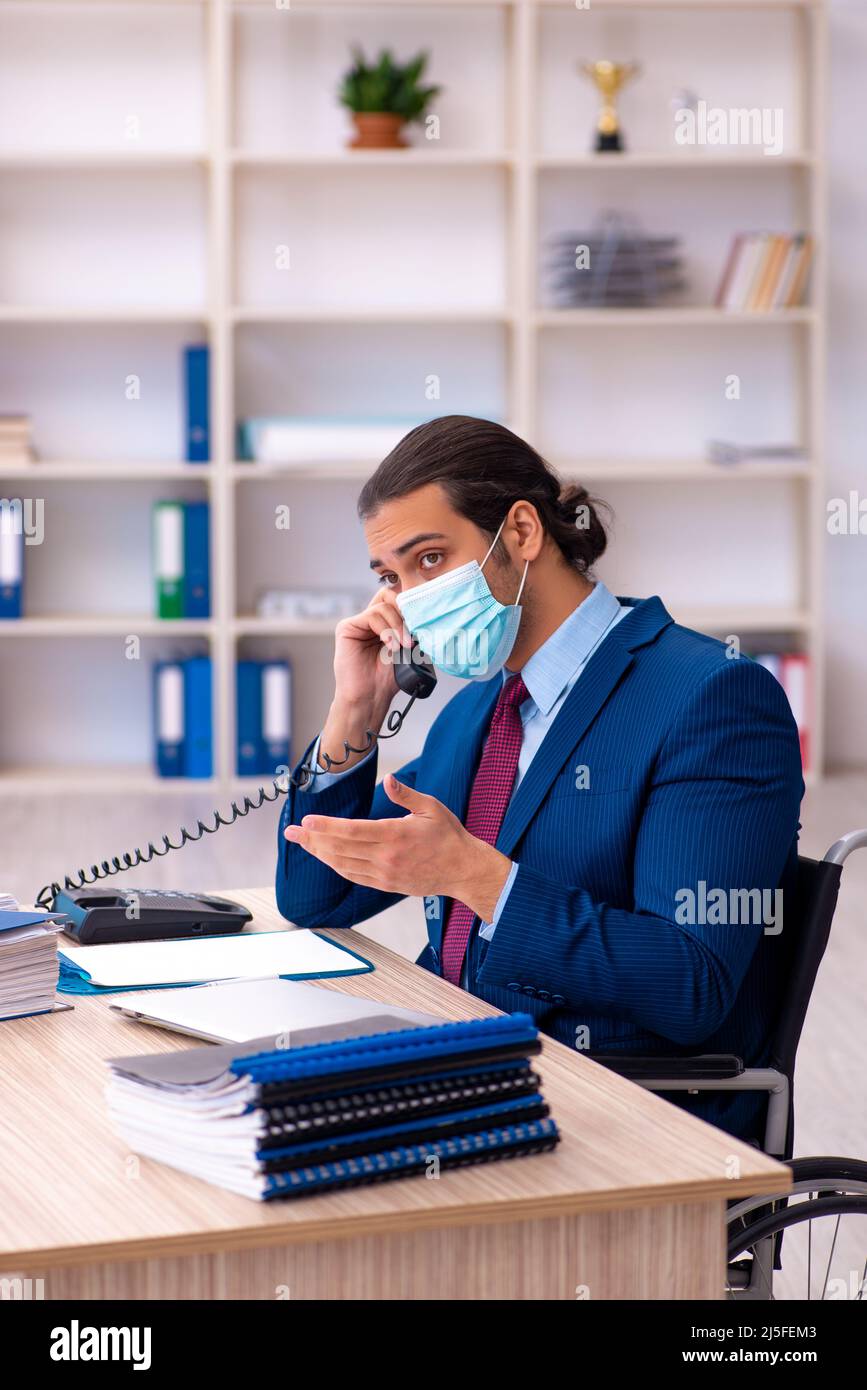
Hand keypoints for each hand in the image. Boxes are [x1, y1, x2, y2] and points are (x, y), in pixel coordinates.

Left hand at [283, 775, 512, 922]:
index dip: (326, 827)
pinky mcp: (386, 884)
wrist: (463, 871)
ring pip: (343, 865)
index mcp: (395, 836)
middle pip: (340, 849)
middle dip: (311, 840)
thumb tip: (388, 779)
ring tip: (302, 843)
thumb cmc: (449, 836)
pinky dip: (336, 866)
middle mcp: (386, 858)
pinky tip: (325, 857)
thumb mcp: (431, 808)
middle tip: (289, 832)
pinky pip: (354, 876)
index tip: (306, 821)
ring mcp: (384, 874)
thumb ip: (405, 794)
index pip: (351, 832)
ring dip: (319, 853)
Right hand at [320, 589, 411, 770]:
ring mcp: (357, 622)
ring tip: (402, 646)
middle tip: (413, 636)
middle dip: (406, 612)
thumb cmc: (388, 678)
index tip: (423, 624)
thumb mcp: (408, 649)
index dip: (411, 606)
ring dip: (398, 626)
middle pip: (390, 595)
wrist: (370, 697)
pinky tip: (390, 646)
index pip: (398, 599)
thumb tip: (425, 613)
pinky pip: (372, 615)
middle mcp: (369, 620)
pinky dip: (386, 629)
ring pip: (384, 606)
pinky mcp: (347, 627)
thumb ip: (412, 629)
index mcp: (384, 623)